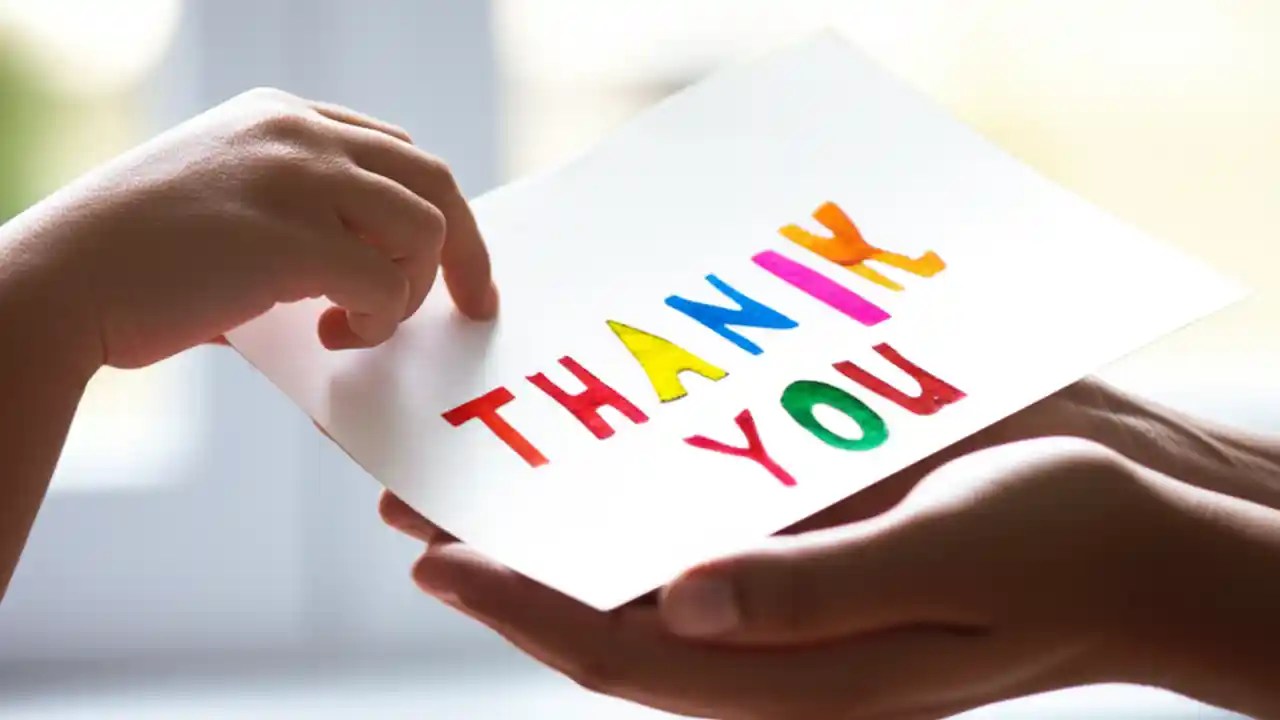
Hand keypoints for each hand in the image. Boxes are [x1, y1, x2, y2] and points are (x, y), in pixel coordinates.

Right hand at [0, 87, 495, 371]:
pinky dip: (378, 322)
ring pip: (423, 228)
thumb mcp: (229, 204)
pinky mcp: (291, 239)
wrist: (59, 282)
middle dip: (468, 248)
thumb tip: (368, 269)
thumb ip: (300, 213)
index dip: (435, 209)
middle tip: (478, 303)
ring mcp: (296, 178)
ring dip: (409, 293)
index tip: (453, 259)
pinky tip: (333, 338)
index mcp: (283, 117)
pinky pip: (386, 283)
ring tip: (359, 327)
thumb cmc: (137, 261)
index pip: (397, 153)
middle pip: (433, 179)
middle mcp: (298, 133)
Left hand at [386, 439, 1266, 718]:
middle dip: (511, 549)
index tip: (433, 554)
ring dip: (562, 500)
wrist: (1151, 525)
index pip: (623, 651)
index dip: (521, 607)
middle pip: (609, 597)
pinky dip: (643, 465)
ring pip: (644, 545)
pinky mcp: (816, 518)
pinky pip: (706, 497)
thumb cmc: (1066, 547)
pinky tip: (606, 417)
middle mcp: (776, 631)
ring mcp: (792, 573)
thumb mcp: (949, 561)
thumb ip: (815, 592)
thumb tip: (677, 604)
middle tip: (416, 487)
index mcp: (799, 672)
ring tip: (478, 446)